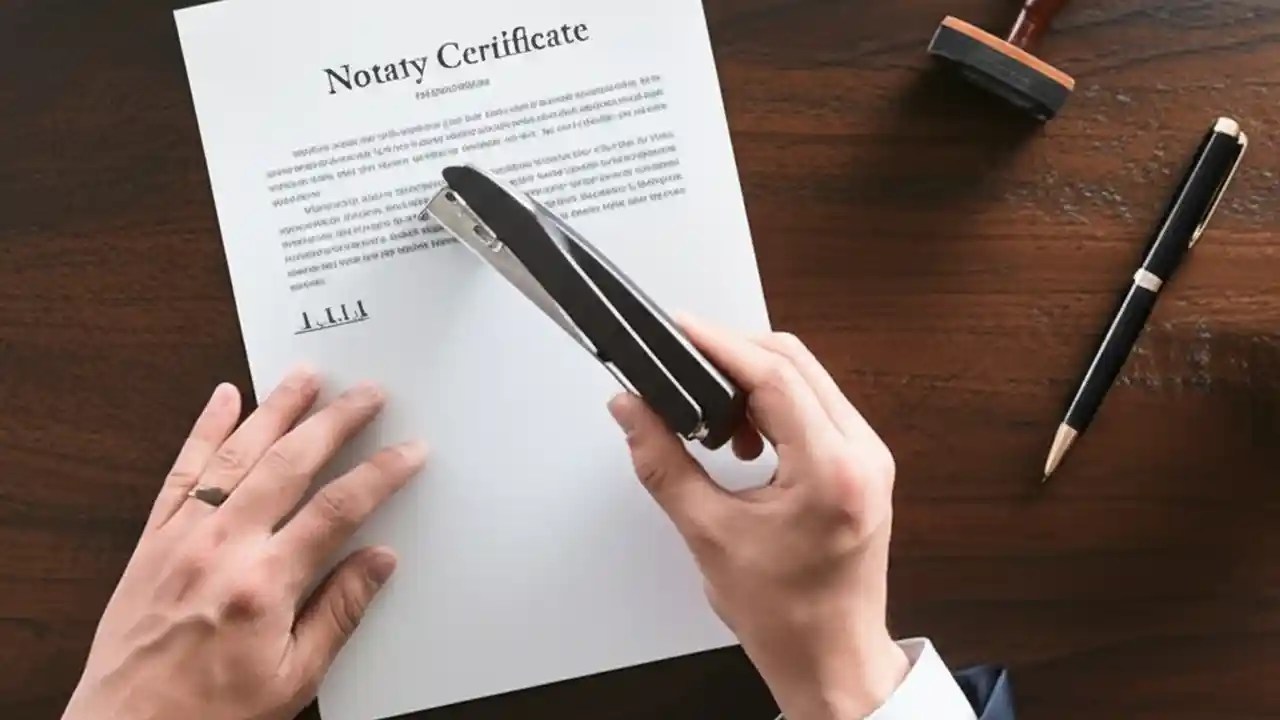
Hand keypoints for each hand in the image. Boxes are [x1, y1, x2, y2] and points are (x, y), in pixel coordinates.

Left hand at [62, 367, 426, 719]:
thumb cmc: (210, 716)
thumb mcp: (295, 678)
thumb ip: (340, 612)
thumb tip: (381, 561)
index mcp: (265, 585)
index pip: (337, 509)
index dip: (380, 473)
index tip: (409, 451)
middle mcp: (221, 550)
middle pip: (290, 464)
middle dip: (335, 422)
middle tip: (367, 393)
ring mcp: (181, 539)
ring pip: (236, 455)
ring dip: (275, 410)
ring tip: (305, 376)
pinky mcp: (151, 542)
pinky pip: (181, 473)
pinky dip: (202, 431)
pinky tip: (222, 399)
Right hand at [608, 317, 908, 719]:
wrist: (830, 657)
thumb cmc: (784, 615)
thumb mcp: (708, 534)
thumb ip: (663, 463)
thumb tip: (632, 411)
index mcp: (833, 472)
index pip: (775, 378)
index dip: (721, 344)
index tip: (681, 329)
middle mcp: (863, 455)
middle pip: (796, 364)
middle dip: (734, 353)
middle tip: (682, 358)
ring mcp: (870, 457)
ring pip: (810, 380)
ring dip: (756, 380)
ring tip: (711, 415)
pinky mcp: (864, 464)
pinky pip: (820, 406)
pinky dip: (776, 403)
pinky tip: (744, 436)